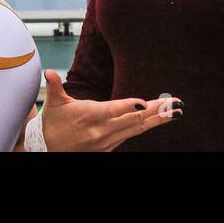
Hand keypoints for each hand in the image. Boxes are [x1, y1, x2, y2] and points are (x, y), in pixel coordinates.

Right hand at [38, 70, 179, 150]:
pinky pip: (131, 136)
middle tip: (175, 104)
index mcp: (90, 116)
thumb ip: (54, 86)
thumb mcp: (53, 103)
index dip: (129, 106)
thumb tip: (48, 72)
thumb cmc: (52, 123)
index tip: (145, 103)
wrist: (47, 150)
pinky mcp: (109, 148)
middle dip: (157, 111)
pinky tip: (157, 120)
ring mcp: (107, 141)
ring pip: (137, 129)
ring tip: (175, 112)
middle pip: (134, 120)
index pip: (114, 110)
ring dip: (158, 120)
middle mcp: (102, 131)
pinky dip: (145, 127)